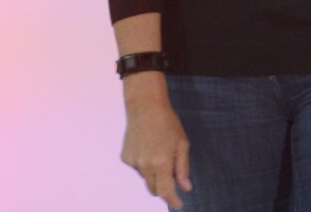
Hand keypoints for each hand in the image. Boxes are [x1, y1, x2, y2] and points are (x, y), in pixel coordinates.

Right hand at [120, 74, 191, 208]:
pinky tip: (149, 147)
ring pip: (146, 178)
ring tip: (161, 151)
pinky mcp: (125, 158)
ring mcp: (132, 162)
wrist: (146, 108)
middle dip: (164, 188)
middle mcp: (144, 165)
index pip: (165, 191)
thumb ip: (183, 169)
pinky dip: (145, 164)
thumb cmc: (168, 124)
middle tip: (174, 177)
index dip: (172, 200)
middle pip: (154, 189)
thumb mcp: (182, 145)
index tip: (179, 205)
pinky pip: (138, 168)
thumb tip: (185, 188)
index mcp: (160, 162)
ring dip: (155, 173)